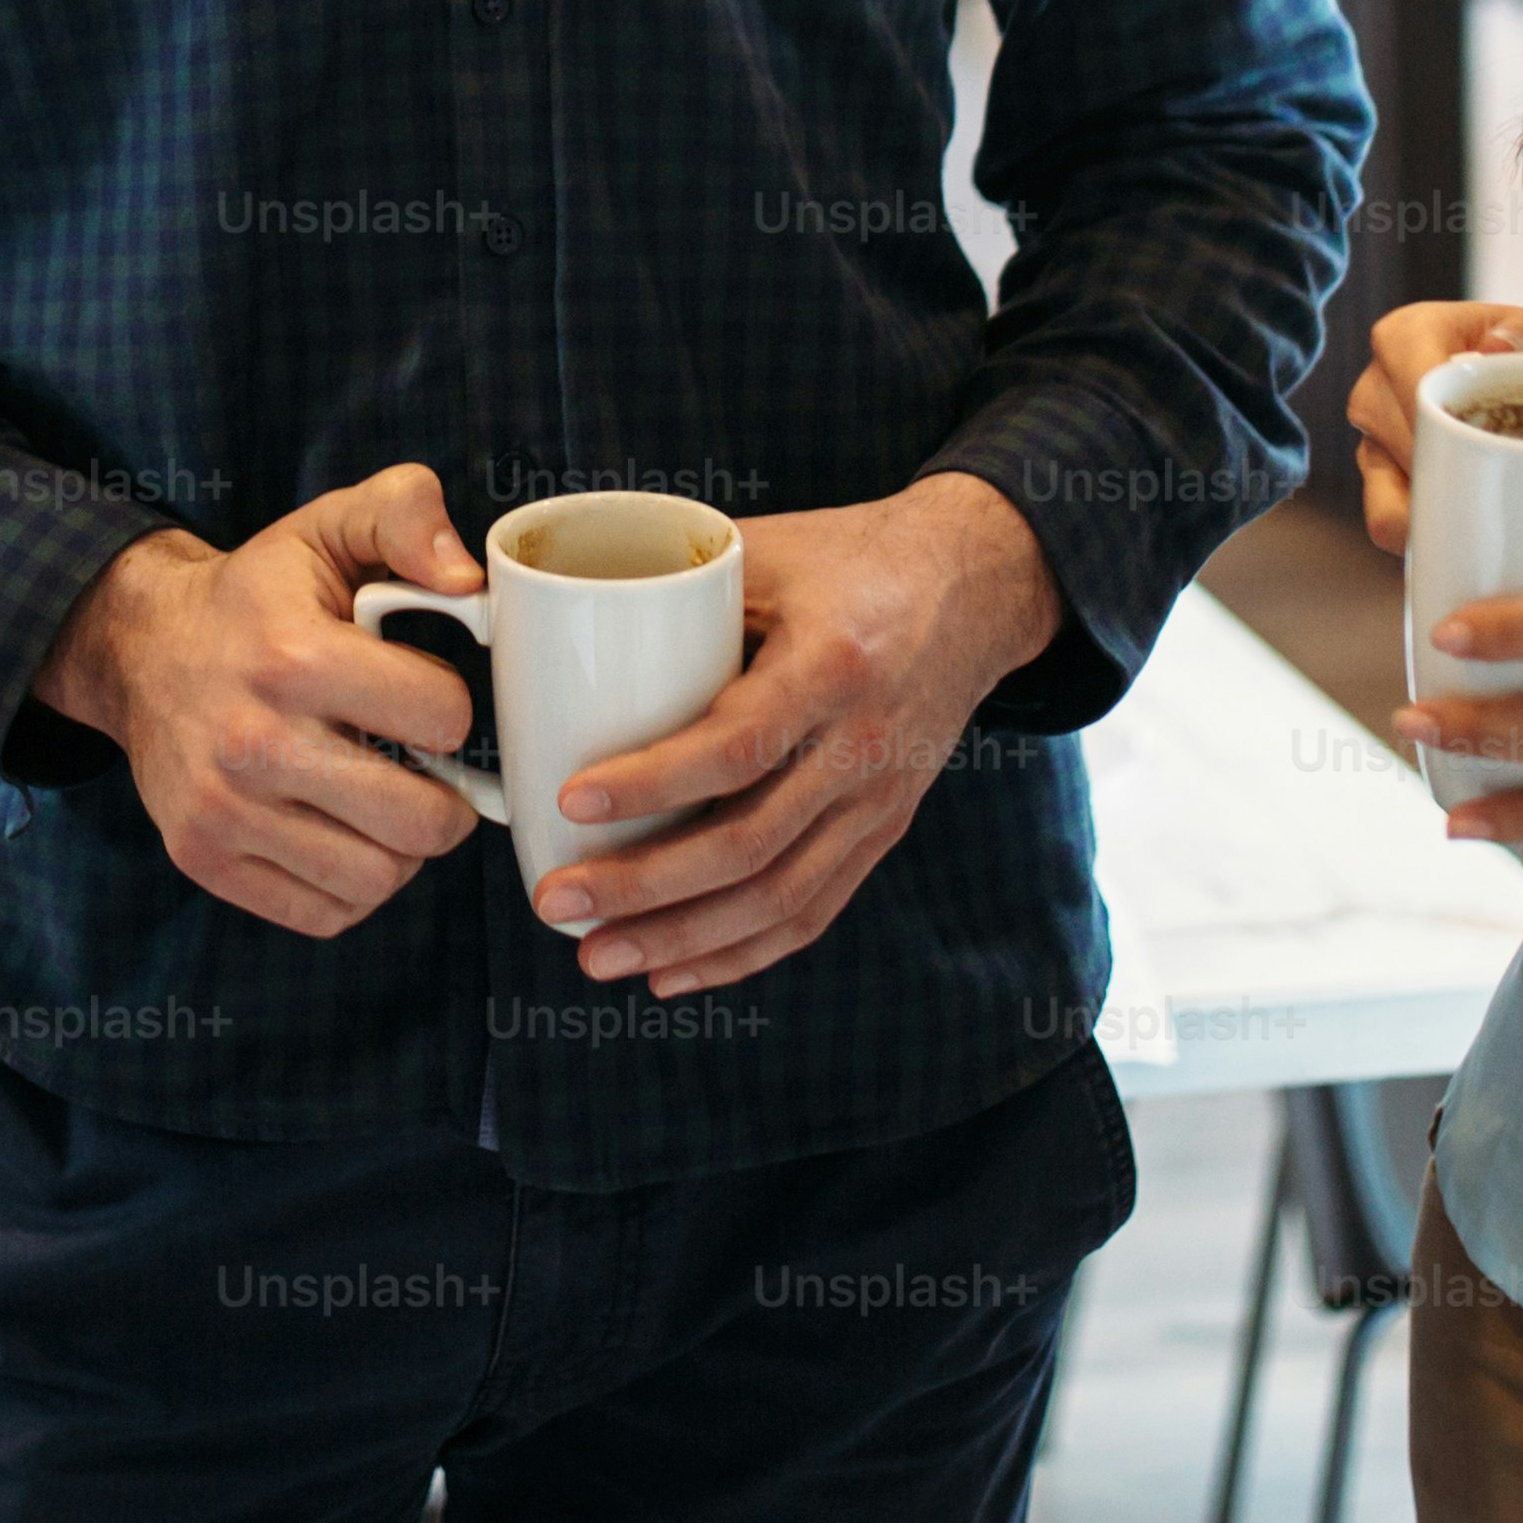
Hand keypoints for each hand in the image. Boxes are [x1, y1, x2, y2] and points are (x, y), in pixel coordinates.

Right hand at [36, 464, 486, 935]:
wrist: (141, 647)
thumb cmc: (258, 595)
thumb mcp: (327, 526)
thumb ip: (407, 514)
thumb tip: (468, 580)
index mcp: (293, 654)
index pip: (441, 716)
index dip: (451, 708)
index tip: (424, 699)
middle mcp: (252, 740)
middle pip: (421, 821)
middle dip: (448, 798)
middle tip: (429, 772)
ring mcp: (222, 810)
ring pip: (378, 879)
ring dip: (402, 849)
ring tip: (385, 804)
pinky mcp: (205, 858)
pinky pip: (325, 915)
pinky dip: (352, 888)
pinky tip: (342, 836)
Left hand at [542, 472, 1057, 995]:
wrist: (974, 586)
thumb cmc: (850, 558)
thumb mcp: (770, 549)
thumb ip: (674, 584)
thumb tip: (548, 613)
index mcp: (833, 666)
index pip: (739, 744)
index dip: (654, 782)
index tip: (571, 798)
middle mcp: (864, 746)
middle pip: (751, 845)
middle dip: (644, 888)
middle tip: (557, 903)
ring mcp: (879, 800)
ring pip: (778, 898)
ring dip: (681, 939)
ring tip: (595, 956)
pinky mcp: (884, 830)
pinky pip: (812, 911)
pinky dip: (740, 953)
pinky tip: (671, 972)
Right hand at [1355, 297, 1522, 555]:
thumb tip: (1497, 350)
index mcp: (1407, 335)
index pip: (1409, 384)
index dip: (1447, 429)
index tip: (1498, 458)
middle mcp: (1379, 386)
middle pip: (1392, 445)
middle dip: (1447, 481)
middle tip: (1510, 501)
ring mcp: (1378, 439)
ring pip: (1381, 495)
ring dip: (1434, 520)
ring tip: (1491, 530)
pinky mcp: (1390, 482)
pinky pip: (1393, 523)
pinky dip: (1434, 538)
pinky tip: (1478, 541)